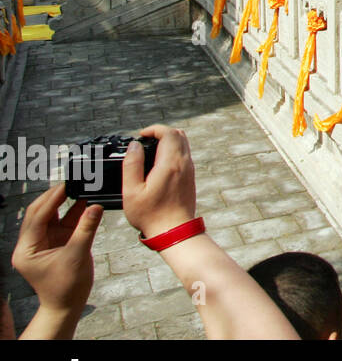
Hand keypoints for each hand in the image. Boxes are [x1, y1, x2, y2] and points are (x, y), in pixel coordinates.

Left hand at [12, 184, 102, 313]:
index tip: (66, 184)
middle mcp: (31, 244)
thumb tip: (95, 206)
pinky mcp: (55, 243)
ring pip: (50, 216)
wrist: (66, 305)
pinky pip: (62, 223)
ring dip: (64, 204)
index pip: (37, 217)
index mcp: (26, 249)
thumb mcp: (77, 255)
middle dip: (54, 197)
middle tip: (71, 182)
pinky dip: (72, 214)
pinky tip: (84, 204)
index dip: (52, 199)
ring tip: (79, 189)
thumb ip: (86, 228)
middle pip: (39, 213)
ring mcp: (42, 243)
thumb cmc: (66, 287)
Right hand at [123, 125, 197, 239]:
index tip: (140, 135)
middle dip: (161, 132)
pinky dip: (172, 151)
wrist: (174, 231)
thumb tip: (135, 145)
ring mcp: (190, 170)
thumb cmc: (151, 214)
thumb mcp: (132, 191)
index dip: (154, 129)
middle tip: (144, 141)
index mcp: (171, 164)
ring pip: (183, 144)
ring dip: (168, 141)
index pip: (169, 133)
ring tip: (149, 151)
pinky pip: (184, 156)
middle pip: (179, 134)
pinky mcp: (190, 178)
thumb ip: (132, 165)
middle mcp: (184, 164)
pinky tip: (158, 164)